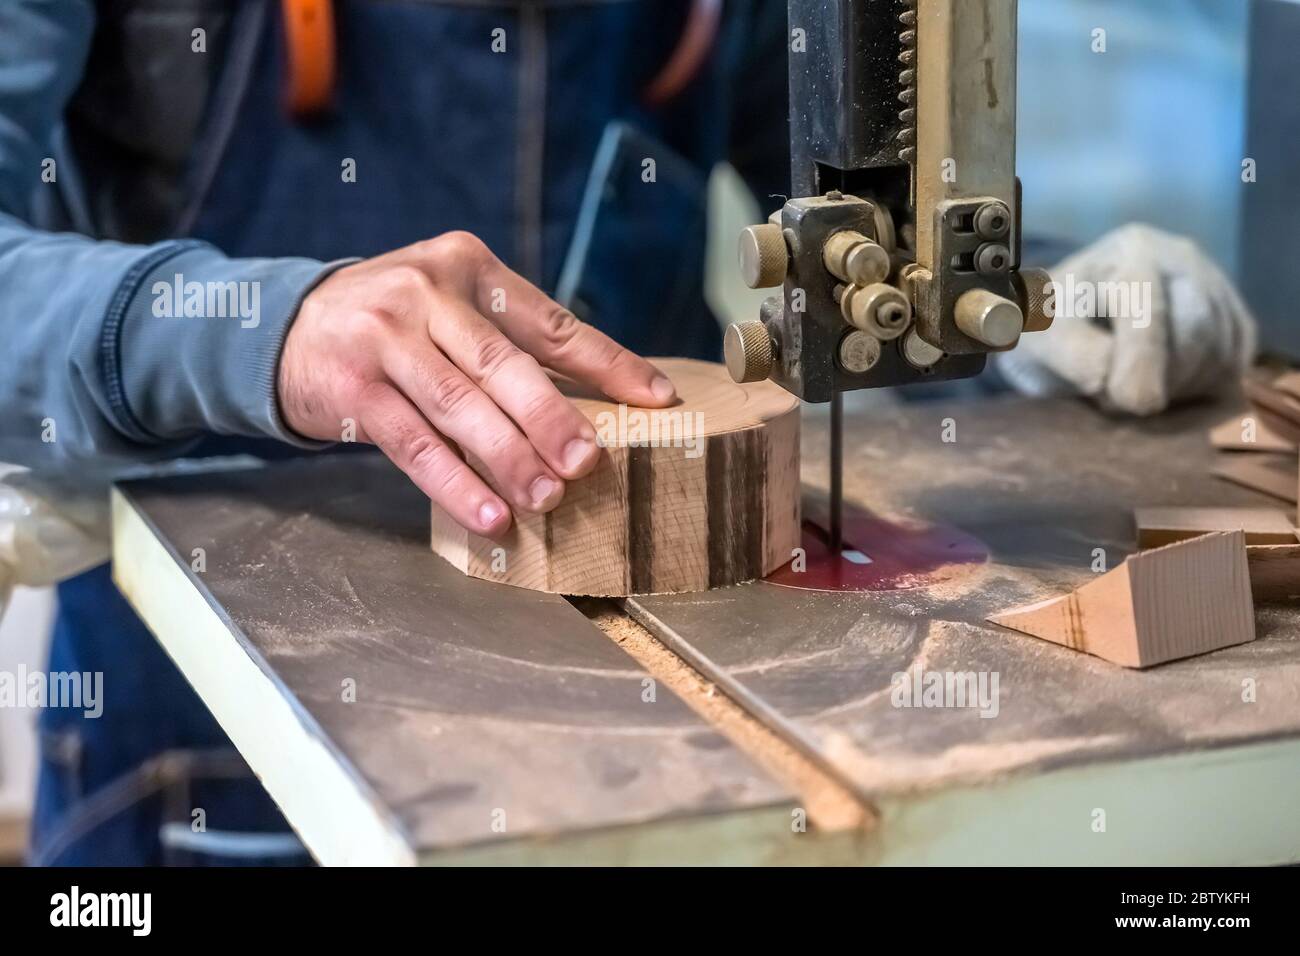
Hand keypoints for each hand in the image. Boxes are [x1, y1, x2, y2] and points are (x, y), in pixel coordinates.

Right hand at [277, 232, 676, 535]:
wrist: (286, 325)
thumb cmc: (397, 325)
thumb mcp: (452, 307)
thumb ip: (512, 342)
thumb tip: (603, 400)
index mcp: (469, 266)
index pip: (551, 322)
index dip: (608, 364)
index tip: (656, 399)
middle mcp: (425, 293)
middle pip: (503, 365)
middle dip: (552, 418)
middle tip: (590, 463)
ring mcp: (383, 339)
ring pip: (460, 407)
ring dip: (508, 459)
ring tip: (548, 499)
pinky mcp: (351, 388)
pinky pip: (414, 445)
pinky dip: (455, 484)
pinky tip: (490, 515)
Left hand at [998, 224, 1256, 415]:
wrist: (1069, 328)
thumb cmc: (1050, 329)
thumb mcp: (1044, 338)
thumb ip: (1076, 354)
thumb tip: (1117, 379)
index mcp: (1129, 253)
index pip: (1149, 308)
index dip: (1142, 361)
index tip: (1131, 403)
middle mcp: (1181, 258)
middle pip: (1196, 328)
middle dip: (1161, 377)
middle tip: (1122, 400)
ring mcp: (1213, 285)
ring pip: (1221, 349)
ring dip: (1181, 388)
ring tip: (1136, 391)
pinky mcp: (1232, 318)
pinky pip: (1236, 363)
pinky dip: (1203, 387)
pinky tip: (1165, 388)